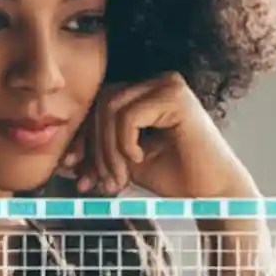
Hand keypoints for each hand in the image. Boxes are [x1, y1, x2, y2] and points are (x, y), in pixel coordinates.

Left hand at [58, 72, 258, 199]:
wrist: (212, 194)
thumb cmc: (176, 178)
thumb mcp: (127, 163)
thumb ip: (100, 153)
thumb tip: (63, 159)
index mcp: (147, 93)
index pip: (100, 104)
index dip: (84, 138)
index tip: (74, 172)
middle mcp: (158, 82)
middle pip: (102, 102)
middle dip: (94, 146)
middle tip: (101, 182)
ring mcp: (168, 84)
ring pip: (112, 107)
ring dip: (108, 149)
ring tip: (119, 178)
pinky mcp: (176, 96)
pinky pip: (129, 115)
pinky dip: (126, 142)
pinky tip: (140, 159)